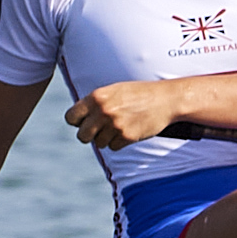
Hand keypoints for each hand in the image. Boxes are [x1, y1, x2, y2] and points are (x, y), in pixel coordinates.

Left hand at [66, 81, 180, 149]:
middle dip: (89, 135)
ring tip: (119, 127)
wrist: (166, 99)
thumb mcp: (114, 90)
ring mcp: (115, 124)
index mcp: (97, 97)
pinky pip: (113, 147)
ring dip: (106, 139)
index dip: (77, 122)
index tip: (84, 122)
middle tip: (99, 131)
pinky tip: (129, 131)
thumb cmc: (139, 93)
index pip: (71, 117)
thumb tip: (78, 119)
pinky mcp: (127, 136)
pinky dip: (119, 143)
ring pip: (98, 143)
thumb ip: (96, 102)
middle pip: (82, 135)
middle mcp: (103, 111)